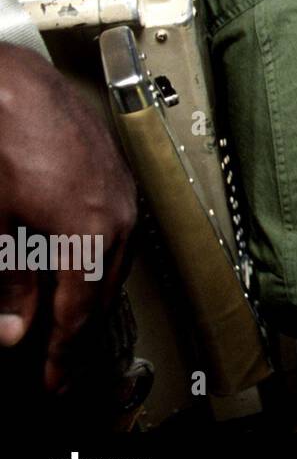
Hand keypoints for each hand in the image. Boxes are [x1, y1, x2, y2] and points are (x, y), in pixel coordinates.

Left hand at [0, 44, 136, 391]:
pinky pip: (115, 230)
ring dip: (88, 290)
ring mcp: (123, 190)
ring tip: (63, 312)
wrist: (15, 80)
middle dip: (78, 327)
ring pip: (113, 259)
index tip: (54, 378)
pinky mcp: (117, 171)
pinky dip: (95, 255)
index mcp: (90, 232)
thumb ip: (7, 280)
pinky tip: (74, 259)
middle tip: (57, 358)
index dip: (64, 351)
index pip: (80, 310)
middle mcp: (118, 213)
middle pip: (103, 289)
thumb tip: (15, 328)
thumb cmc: (2, 140)